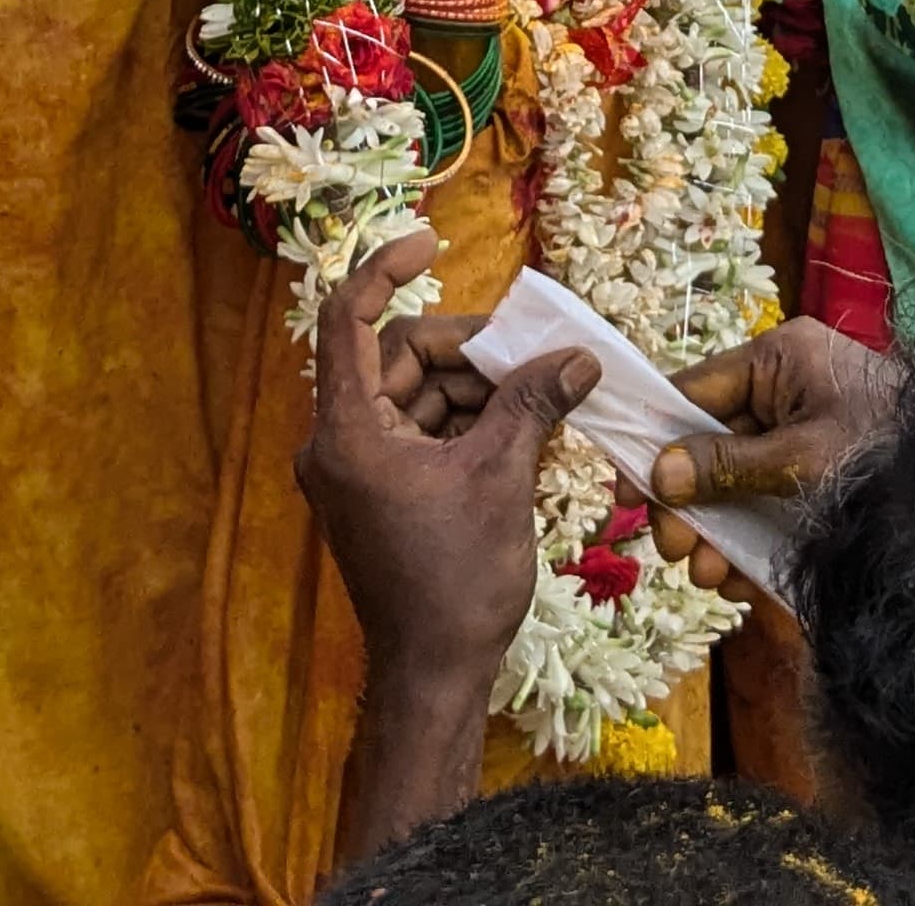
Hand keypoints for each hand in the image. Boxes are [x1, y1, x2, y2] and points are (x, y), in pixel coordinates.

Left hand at [299, 229, 598, 859]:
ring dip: (474, 388)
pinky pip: (419, 432)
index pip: (347, 319)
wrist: (432, 673)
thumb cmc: (456, 579)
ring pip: (414, 395)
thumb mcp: (501, 478)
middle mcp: (337, 443)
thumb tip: (577, 358)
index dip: (383, 268)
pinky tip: (520, 428)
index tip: (429, 239)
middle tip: (531, 357)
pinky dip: (465, 423)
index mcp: (348, 430)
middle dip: (465, 350)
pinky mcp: (377, 495)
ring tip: (539, 395)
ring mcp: (355, 471)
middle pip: (396, 358)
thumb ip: (530, 405)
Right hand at [643, 316, 902, 591]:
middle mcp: (787, 389)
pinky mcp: (818, 478)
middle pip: (710, 442)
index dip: (655, 438)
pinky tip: (732, 577)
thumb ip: (730, 464)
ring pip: (734, 480)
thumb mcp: (803, 457)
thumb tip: (660, 474)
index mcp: (781, 357)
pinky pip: (766, 503)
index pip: (695, 389)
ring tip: (705, 573)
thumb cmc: (887, 450)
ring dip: (713, 529)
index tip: (625, 488)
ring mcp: (803, 434)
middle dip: (687, 499)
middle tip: (670, 548)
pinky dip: (746, 539)